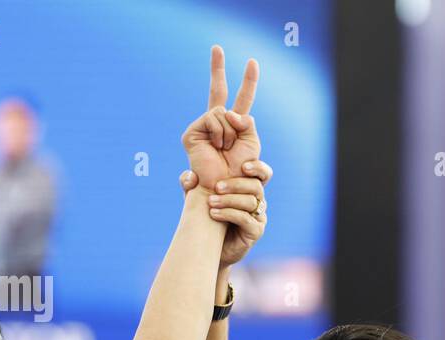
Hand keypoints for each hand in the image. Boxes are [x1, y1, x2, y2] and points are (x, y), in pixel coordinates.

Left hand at [180, 161, 272, 265]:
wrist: (209, 249)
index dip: (258, 168)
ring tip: (211, 202)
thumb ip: (191, 185)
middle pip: (256, 186)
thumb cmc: (206, 219)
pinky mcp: (255, 231)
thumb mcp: (196, 199)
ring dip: (229, 200)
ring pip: (251, 202)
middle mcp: (257, 201)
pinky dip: (229, 214)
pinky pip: (246, 219)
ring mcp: (258, 217)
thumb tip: (190, 177)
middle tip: (217, 187)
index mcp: (248, 189)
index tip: (244, 167)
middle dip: (236, 184)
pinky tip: (214, 214)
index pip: (263, 174)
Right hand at [181, 45, 260, 192]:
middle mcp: (217, 123)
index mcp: (234, 125)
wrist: (225, 187)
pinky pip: (213, 118)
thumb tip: (229, 112)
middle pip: (218, 90)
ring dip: (230, 132)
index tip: (253, 62)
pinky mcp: (192, 132)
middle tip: (217, 47)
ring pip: (223, 112)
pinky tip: (217, 147)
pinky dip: (220, 133)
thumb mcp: (251, 142)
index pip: (241, 99)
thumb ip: (247, 122)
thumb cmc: (240, 170)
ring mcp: (203, 126)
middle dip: (217, 68)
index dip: (248, 82)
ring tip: (226, 150)